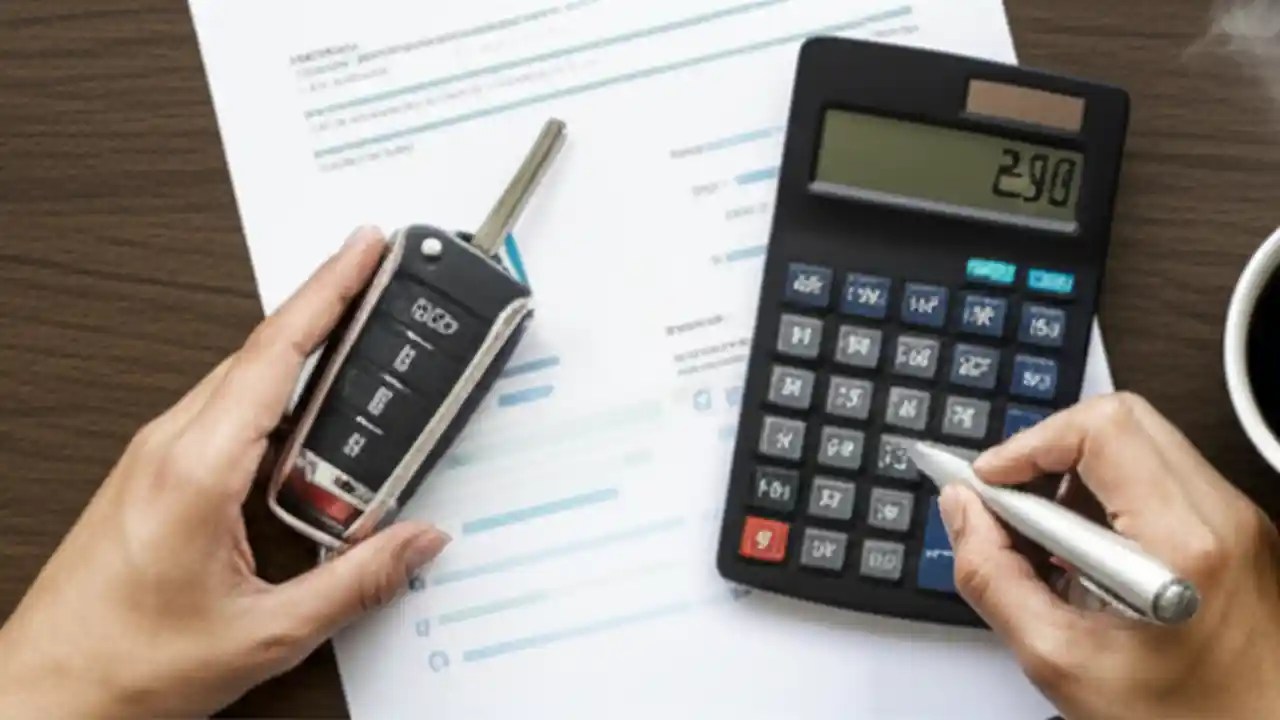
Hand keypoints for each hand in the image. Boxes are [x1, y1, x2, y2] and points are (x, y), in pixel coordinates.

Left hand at [0, 227, 450, 718]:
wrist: (47, 690)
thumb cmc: (128, 662)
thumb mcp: (267, 632)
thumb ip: (358, 581)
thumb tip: (418, 542)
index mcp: (198, 469)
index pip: (276, 352)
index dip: (328, 290)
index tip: (363, 248)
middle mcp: (171, 446)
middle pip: (262, 351)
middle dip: (326, 305)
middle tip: (379, 279)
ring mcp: (156, 455)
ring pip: (242, 379)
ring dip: (300, 355)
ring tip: (356, 349)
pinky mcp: (153, 472)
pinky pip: (223, 410)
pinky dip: (273, 397)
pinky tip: (302, 422)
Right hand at [940, 392, 1279, 719]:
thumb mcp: (1061, 661)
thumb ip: (994, 578)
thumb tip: (963, 511)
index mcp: (1183, 546)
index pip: (1100, 432)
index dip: (1028, 446)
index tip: (988, 483)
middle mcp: (1222, 517)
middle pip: (1121, 421)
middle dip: (1050, 450)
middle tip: (1011, 499)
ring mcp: (1236, 520)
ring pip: (1141, 443)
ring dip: (1077, 475)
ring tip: (1048, 537)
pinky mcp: (1237, 530)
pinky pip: (1161, 478)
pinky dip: (1108, 497)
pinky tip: (1087, 553)